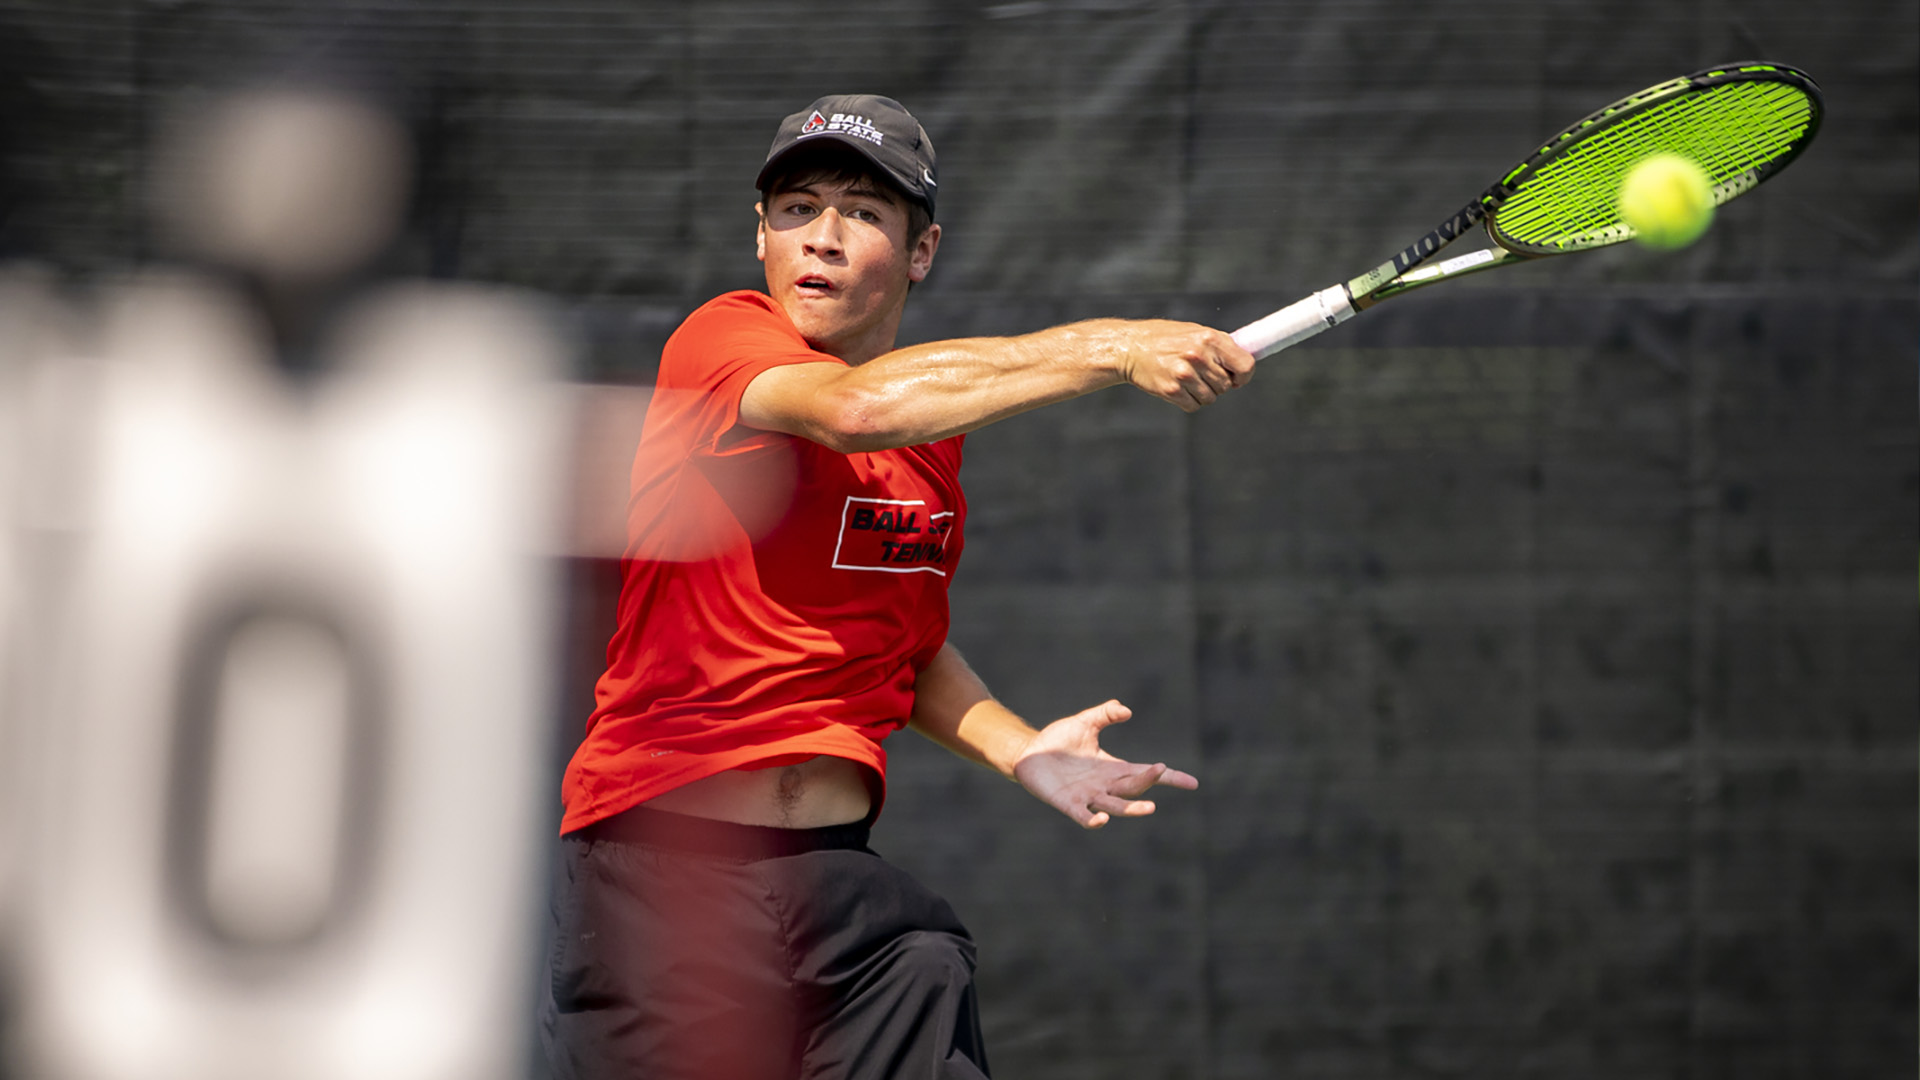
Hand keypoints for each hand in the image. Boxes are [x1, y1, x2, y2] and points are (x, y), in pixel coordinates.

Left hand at [1011, 699, 1199, 828]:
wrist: (1028, 754)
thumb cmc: (1058, 741)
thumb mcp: (1085, 723)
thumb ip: (1105, 714)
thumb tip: (1126, 710)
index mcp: (1113, 769)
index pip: (1146, 774)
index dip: (1169, 778)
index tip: (1192, 783)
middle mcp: (1104, 786)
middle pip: (1134, 788)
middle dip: (1149, 781)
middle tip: (1162, 771)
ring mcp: (1087, 797)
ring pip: (1116, 807)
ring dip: (1133, 808)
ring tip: (1150, 808)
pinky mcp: (1067, 803)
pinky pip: (1083, 816)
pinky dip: (1093, 820)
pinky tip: (1101, 820)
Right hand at [1115, 321, 1255, 412]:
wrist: (1131, 347)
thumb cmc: (1164, 338)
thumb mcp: (1195, 331)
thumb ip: (1219, 345)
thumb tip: (1243, 363)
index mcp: (1210, 339)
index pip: (1245, 365)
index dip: (1244, 376)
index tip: (1237, 379)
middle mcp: (1199, 356)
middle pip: (1226, 385)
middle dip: (1217, 383)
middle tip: (1200, 374)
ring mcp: (1185, 375)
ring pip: (1211, 398)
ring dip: (1202, 393)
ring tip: (1186, 379)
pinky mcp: (1172, 390)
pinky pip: (1194, 405)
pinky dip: (1189, 400)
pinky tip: (1178, 387)